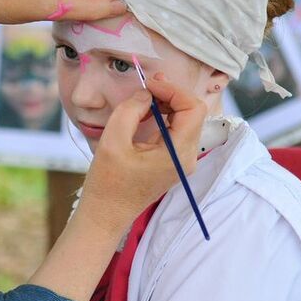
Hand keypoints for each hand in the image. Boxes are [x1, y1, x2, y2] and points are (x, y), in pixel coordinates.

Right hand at [75, 73, 207, 235]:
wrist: (106, 214)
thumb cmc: (107, 182)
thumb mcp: (113, 140)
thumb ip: (131, 110)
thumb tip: (145, 93)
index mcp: (178, 153)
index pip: (194, 109)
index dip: (173, 91)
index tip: (149, 86)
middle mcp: (187, 157)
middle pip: (192, 112)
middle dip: (170, 95)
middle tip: (145, 88)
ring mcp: (182, 161)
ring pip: (185, 120)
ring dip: (166, 105)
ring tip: (141, 103)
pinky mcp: (173, 162)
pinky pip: (175, 131)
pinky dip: (162, 117)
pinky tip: (142, 116)